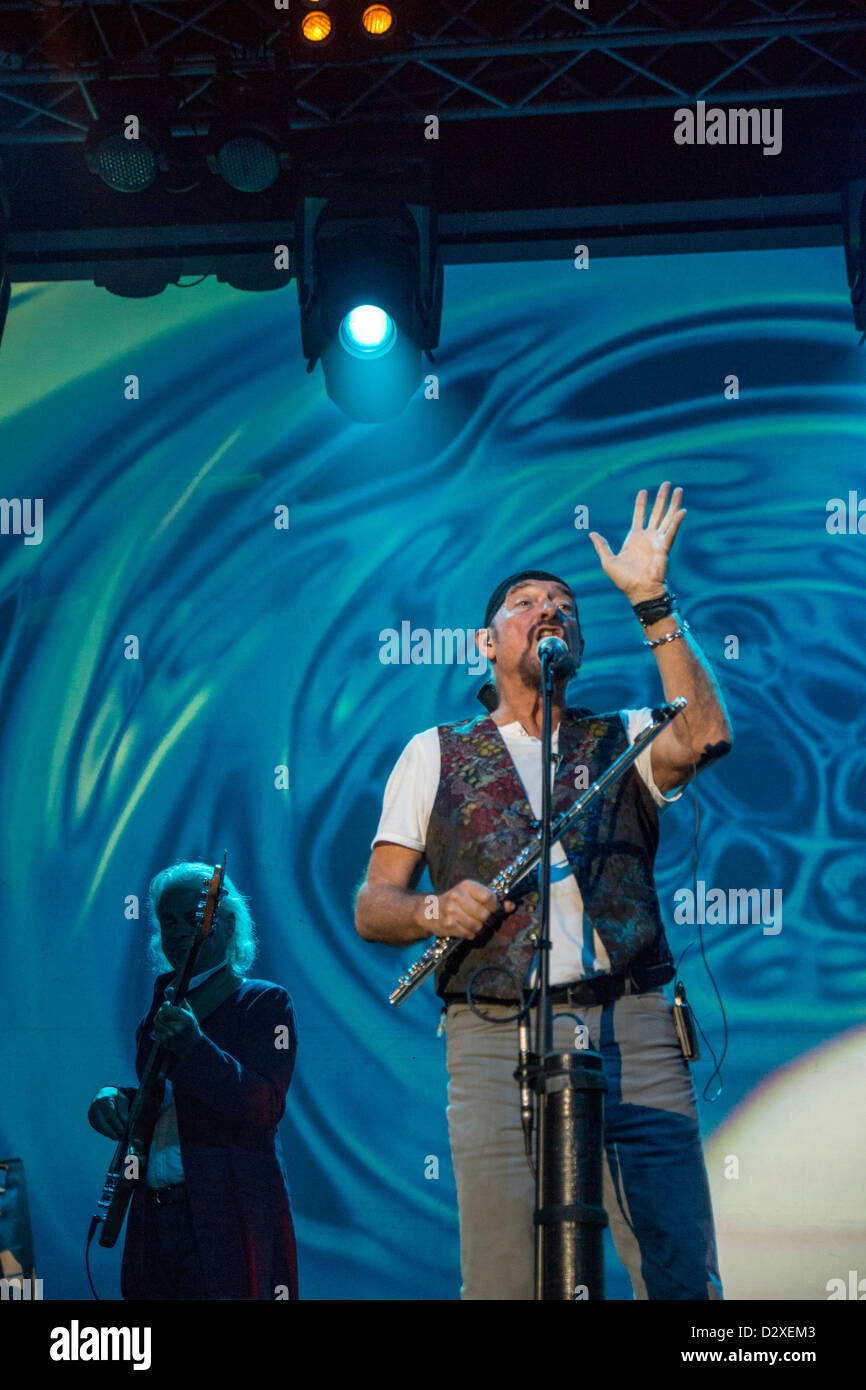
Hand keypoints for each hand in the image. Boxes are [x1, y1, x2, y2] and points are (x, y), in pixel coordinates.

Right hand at [88, 1086, 129, 1138]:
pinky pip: (98, 1128)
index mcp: (103, 1100)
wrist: (105, 1094)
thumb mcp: (122, 1099)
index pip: (109, 1114)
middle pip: (101, 1122)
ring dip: (108, 1133)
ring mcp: (91, 1114)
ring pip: (99, 1127)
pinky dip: (105, 1132)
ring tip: (118, 1137)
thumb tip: (125, 1122)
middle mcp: (94, 1107)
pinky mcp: (91, 1120)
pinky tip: (113, 1135)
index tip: (124, 1129)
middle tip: (120, 1137)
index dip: (116, 1123)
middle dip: (111, 1131)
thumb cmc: (115, 1096)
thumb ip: (123, 1110)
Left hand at [151, 988, 202, 1057]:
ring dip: (159, 1022)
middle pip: (159, 1016)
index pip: (166, 1008)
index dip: (164, 1005)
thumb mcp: (187, 1010)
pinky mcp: (166, 1043)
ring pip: (156, 1024)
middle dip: (161, 1013)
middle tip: (167, 1014)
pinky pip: (155, 1032)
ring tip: (166, 1022)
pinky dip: (158, 1030)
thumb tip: (168, 988)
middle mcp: (178, 1028)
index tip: (167, 1005)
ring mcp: (171, 1037)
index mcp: (186, 1018)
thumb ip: (177, 999)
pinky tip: (165, 1030)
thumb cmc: (189, 1024)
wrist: (192, 1044)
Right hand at [431, 880, 515, 939]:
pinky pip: (469, 934)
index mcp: (466, 885)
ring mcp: (451, 912)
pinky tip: (466, 928)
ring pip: (478, 927)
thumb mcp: (472, 894)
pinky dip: (471, 934)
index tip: (493, 909)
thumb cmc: (456, 901)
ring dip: (480, 929)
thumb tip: (512, 906)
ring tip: (475, 924)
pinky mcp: (448, 925)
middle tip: (485, 920)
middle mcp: (457, 896)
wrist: (428, 910)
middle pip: (485, 915)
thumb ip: (492, 900)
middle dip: (488, 920)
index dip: (495, 907)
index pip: (489, 897)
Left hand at [588, 481, 685, 601]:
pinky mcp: (664, 548)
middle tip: (666, 483)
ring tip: (678, 489)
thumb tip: (591, 533)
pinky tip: (682, 510)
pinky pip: (672, 532)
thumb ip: (601, 546)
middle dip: (661, 498)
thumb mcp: (608, 561)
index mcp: (634, 538)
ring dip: (673, 504)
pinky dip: (677, 521)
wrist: (638, 592)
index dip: (641, 503)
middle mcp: (648, 537)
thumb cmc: (624, 580)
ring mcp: (657, 541)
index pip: (639, 515)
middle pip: (656, 512)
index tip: (643, 491)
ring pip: (667, 518)